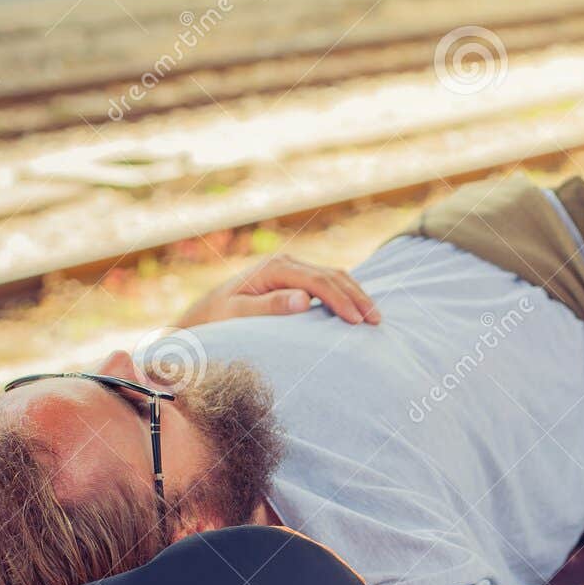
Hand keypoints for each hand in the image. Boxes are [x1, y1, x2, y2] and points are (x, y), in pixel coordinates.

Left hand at [176, 254, 378, 327]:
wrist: (206, 313)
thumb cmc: (219, 318)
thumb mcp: (238, 314)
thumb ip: (270, 305)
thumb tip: (304, 299)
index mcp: (274, 269)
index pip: (317, 282)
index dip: (341, 300)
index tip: (357, 321)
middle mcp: (286, 263)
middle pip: (332, 276)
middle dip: (357, 297)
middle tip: (376, 321)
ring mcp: (292, 269)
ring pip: (334, 277)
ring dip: (356, 295)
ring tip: (374, 317)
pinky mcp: (296, 278)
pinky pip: (327, 283)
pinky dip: (347, 294)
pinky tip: (359, 308)